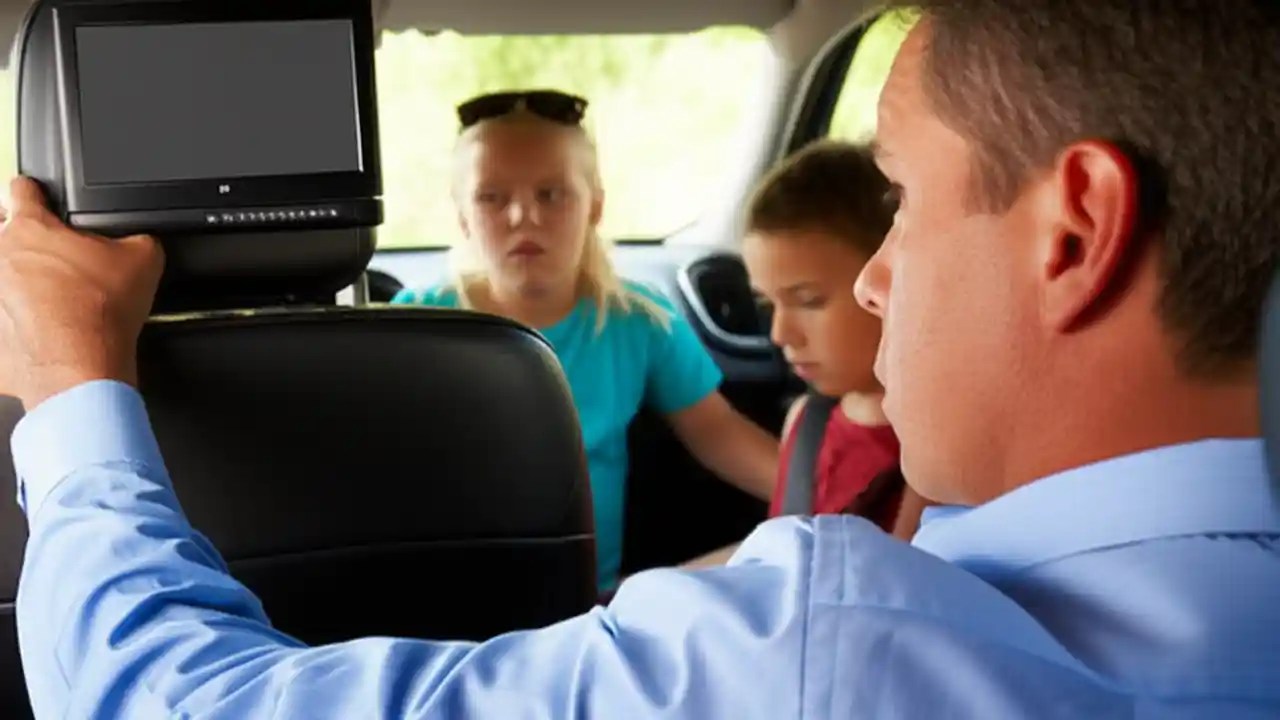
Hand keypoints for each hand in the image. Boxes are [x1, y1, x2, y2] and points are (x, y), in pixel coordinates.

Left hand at [0, 177, 163, 408]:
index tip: (35, 197)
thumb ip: (137, 239)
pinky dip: (14, 329)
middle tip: (53, 263)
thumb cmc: (98, 314)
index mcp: (31, 229)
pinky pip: (2, 325)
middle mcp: (0, 256)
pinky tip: (40, 337)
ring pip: (1, 280)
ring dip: (18, 288)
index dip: (34, 192)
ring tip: (52, 306)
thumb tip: (141, 242)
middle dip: (26, 246)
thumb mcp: (144, 261)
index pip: (22, 190)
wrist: (78, 367)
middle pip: (3, 236)